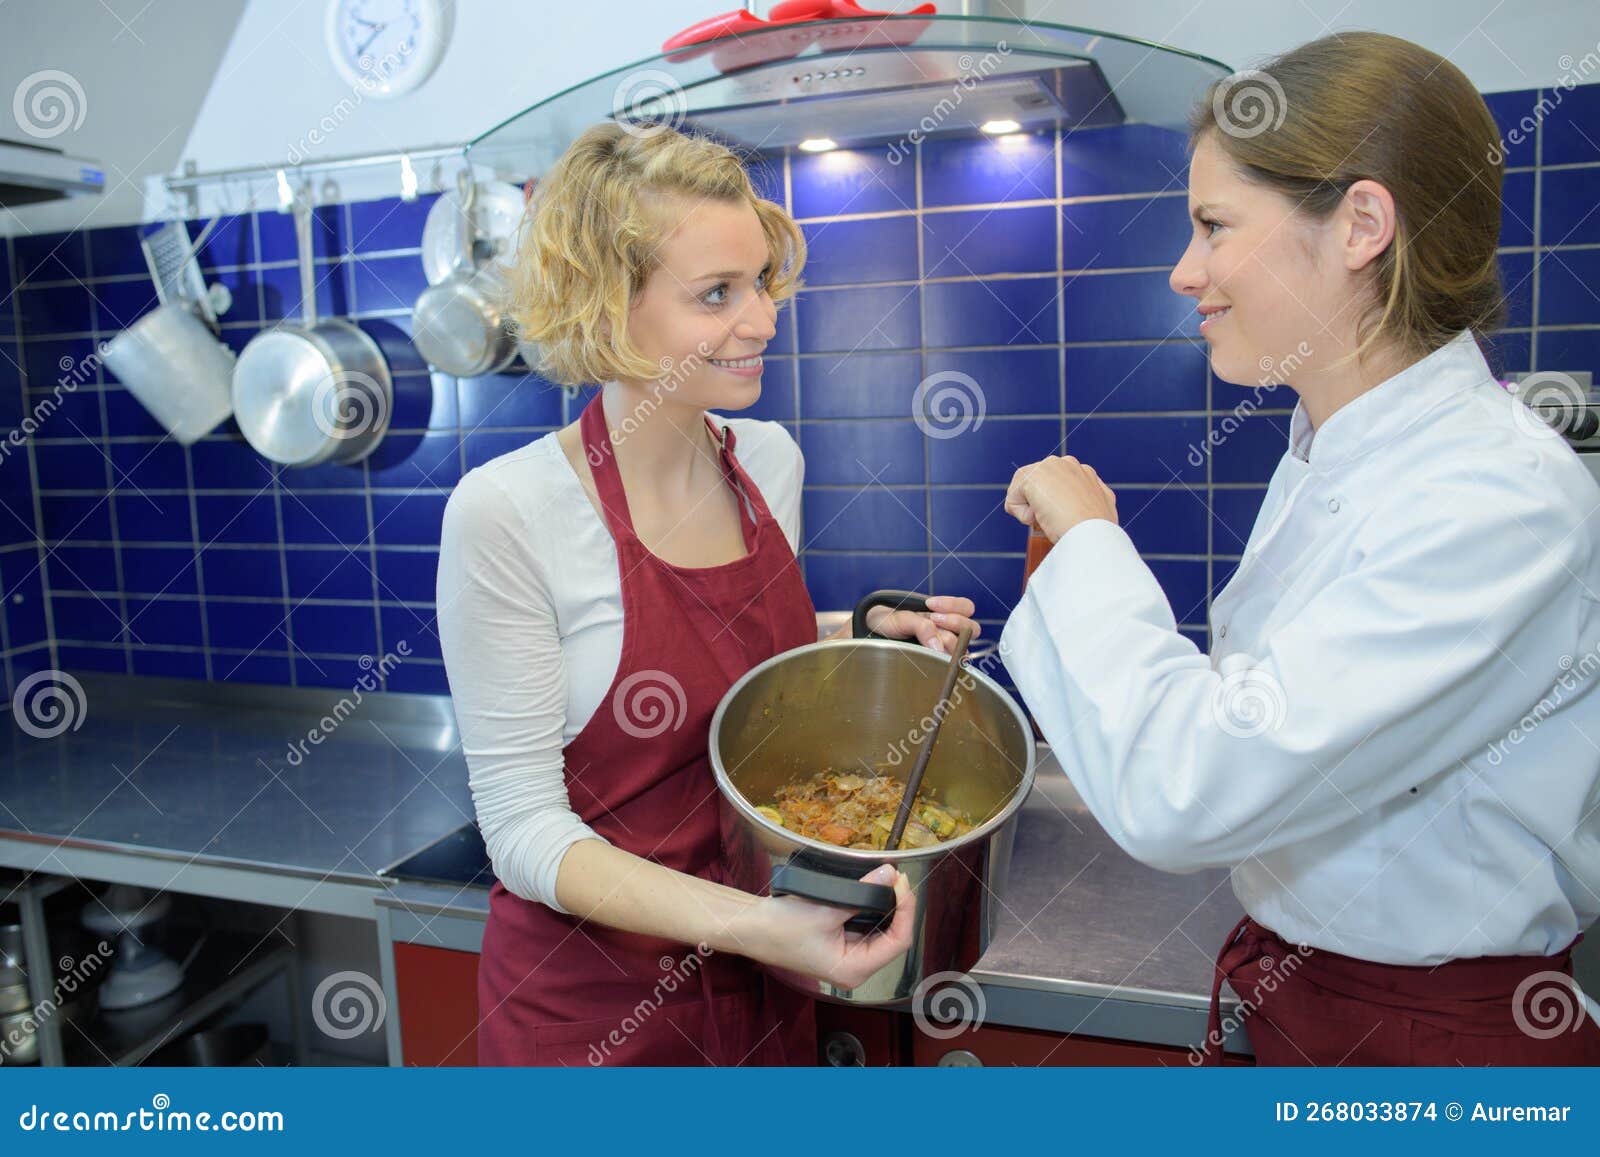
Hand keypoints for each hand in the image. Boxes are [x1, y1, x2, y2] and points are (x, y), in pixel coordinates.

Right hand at [747, 864, 915, 989]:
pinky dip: (871, 908)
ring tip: (888, 880)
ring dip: (886, 906)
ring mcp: (848, 957)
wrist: (751, 928)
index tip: (902, 883)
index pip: (899, 942)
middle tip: (897, 876)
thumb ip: (861, 893)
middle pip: (893, 938)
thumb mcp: (826, 909)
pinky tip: (873, 890)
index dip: (906, 911)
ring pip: (881, 931)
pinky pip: (865, 926)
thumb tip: (889, 874)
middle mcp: (856, 968)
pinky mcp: (841, 944)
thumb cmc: (781, 927)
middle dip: (898, 907)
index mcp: (854, 970)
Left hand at [863, 595, 979, 653]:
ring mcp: (942, 648)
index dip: (954, 606)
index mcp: (938, 612)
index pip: (965, 607)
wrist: (866, 638)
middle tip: (935, 622)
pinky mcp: (936, 663)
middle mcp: (945, 629)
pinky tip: (933, 659)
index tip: (932, 606)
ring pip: (963, 647)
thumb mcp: (898, 617)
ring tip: (931, 643)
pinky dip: (947, 662)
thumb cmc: (882, 623)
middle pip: (971, 627)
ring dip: (950, 643)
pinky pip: (952, 665)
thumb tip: (938, 645)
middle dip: (954, 623)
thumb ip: (919, 625)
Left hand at [1004, 456, 1117, 542]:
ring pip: (1023, 494)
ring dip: (1032, 513)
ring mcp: (1050, 467)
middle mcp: (1067, 464)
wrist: (1093, 533)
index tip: (1068, 520)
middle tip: (1060, 521)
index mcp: (1085, 473)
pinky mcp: (1032, 476)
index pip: (1054, 489)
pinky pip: (1013, 502)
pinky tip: (1044, 518)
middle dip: (1040, 507)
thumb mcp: (1102, 511)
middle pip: (1036, 489)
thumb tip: (1082, 505)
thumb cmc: (1098, 531)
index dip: (1054, 509)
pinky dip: (1023, 517)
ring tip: (1053, 519)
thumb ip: (1090, 501)